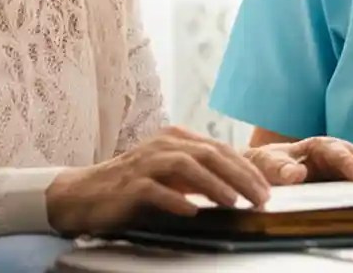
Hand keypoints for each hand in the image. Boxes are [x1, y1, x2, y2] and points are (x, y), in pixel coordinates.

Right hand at [45, 125, 270, 234]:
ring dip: (213, 185)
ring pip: (186, 167)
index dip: (246, 168)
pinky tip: (191, 212)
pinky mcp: (129, 185)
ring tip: (233, 202)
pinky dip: (176, 200)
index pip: (219, 149)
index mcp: (175, 138)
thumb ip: (200, 174)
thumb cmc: (135, 184)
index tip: (266, 188)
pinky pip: (156, 190)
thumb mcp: (171, 174)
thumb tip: (240, 187)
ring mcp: (145, 163)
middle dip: (239, 176)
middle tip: (260, 198)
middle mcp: (162, 145)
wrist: (86, 193)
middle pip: (208, 154)